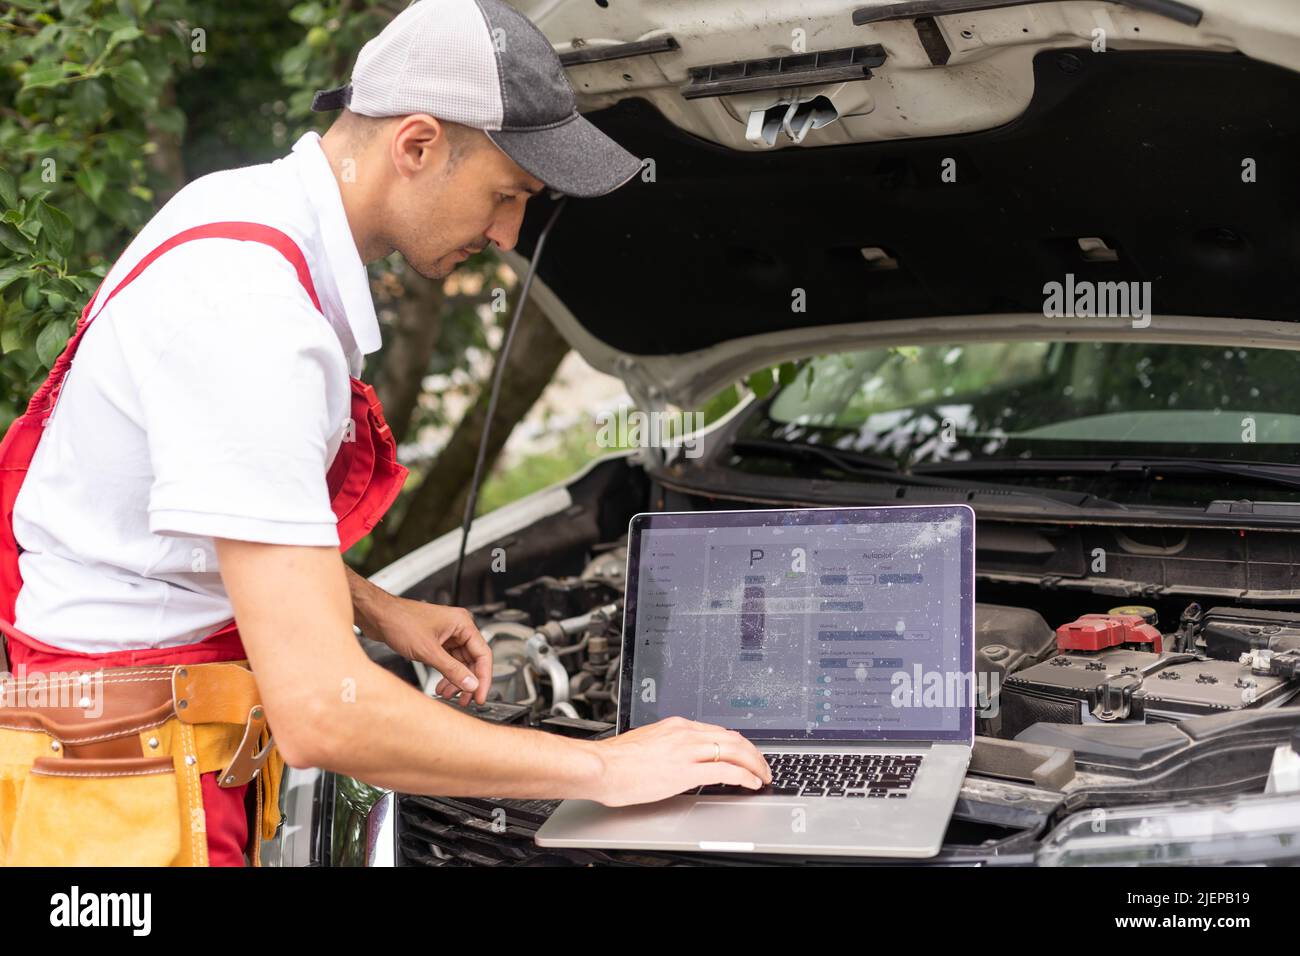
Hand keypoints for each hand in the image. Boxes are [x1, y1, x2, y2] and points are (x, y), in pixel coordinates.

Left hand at [366, 598, 491, 706]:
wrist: (377, 615)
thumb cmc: (399, 621)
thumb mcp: (428, 651)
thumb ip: (452, 670)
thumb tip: (470, 684)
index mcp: (462, 623)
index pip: (483, 654)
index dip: (483, 678)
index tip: (480, 695)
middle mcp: (457, 627)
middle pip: (472, 660)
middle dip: (467, 681)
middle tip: (465, 699)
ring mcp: (447, 634)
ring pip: (460, 663)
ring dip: (455, 680)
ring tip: (449, 695)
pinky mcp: (436, 641)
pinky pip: (448, 661)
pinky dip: (445, 674)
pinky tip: (440, 686)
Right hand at [588, 716, 771, 806]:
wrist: (601, 766)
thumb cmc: (615, 760)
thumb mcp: (646, 744)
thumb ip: (665, 746)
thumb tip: (673, 757)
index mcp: (675, 725)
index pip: (717, 730)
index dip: (737, 743)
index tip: (744, 752)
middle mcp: (685, 733)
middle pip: (732, 737)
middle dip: (753, 752)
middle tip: (762, 765)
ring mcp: (687, 750)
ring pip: (735, 750)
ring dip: (755, 764)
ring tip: (763, 775)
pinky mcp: (686, 771)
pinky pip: (726, 770)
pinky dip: (745, 776)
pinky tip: (751, 783)